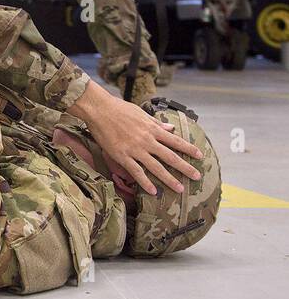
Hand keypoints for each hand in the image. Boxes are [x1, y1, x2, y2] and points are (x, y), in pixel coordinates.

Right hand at [71, 83, 203, 195]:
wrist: (98, 109)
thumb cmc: (118, 108)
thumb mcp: (140, 113)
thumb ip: (155, 122)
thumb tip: (170, 127)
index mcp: (152, 128)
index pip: (175, 140)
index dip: (188, 148)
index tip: (199, 155)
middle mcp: (147, 140)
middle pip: (170, 156)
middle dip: (185, 167)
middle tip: (197, 176)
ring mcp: (135, 149)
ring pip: (156, 167)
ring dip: (169, 179)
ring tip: (180, 188)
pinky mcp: (122, 155)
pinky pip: (136, 171)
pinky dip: (145, 182)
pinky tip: (153, 191)